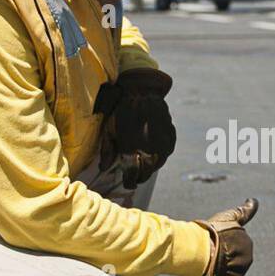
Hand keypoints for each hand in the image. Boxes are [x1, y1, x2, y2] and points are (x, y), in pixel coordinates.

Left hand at [109, 68, 175, 186]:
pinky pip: (166, 153)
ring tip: (143, 164)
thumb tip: (103, 169)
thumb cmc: (122, 111)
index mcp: (132, 150)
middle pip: (146, 173)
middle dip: (139, 177)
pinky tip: (153, 151)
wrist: (143, 92)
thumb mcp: (109, 130)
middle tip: (135, 177)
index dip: (129, 182)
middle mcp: (150, 150)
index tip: (128, 183)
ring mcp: (162, 144)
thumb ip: (107, 151)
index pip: (132, 176)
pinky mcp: (171, 138)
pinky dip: (159, 155)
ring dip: (149, 167)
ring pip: (157, 164)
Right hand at [195, 198, 257, 275]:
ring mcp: (240, 272)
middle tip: (210, 250)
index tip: (221, 243)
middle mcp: (247, 258)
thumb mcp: (229, 217)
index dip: (228, 243)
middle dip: (222, 256)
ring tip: (208, 261)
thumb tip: (254, 201)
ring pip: (228, 271)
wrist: (203, 249)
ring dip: (219, 268)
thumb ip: (244, 211)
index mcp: (247, 243)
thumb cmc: (213, 231)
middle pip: (232, 259)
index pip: (238, 245)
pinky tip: (210, 273)